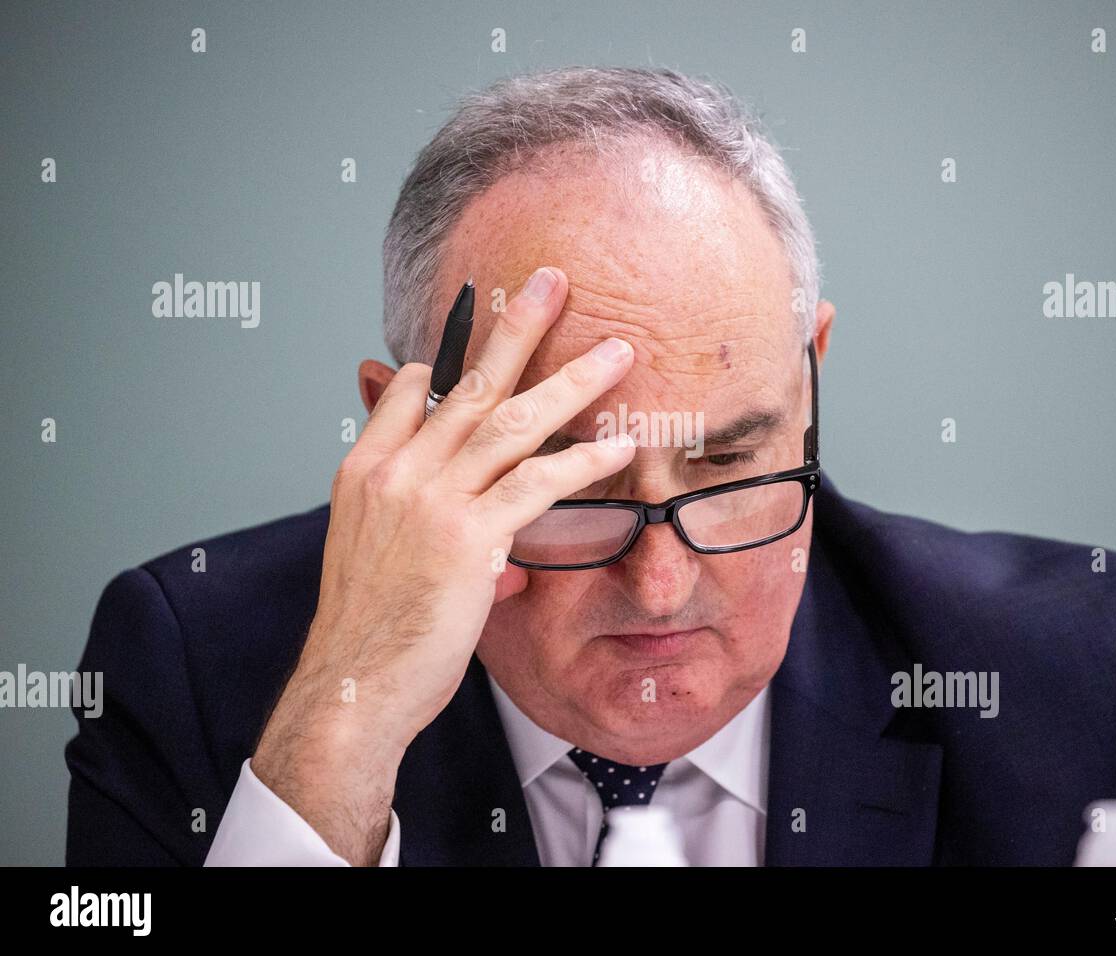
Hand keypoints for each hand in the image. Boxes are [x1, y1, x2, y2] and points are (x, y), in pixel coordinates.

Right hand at [251, 266, 635, 863]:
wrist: (353, 685)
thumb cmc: (369, 624)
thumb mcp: (367, 545)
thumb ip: (405, 499)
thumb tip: (451, 500)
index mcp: (366, 468)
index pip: (413, 391)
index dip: (453, 351)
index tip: (484, 316)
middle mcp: (397, 471)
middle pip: (468, 383)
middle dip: (514, 327)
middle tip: (552, 280)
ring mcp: (432, 500)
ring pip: (512, 421)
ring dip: (571, 381)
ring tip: (616, 352)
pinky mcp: (469, 538)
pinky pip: (539, 484)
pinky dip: (584, 462)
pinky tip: (621, 446)